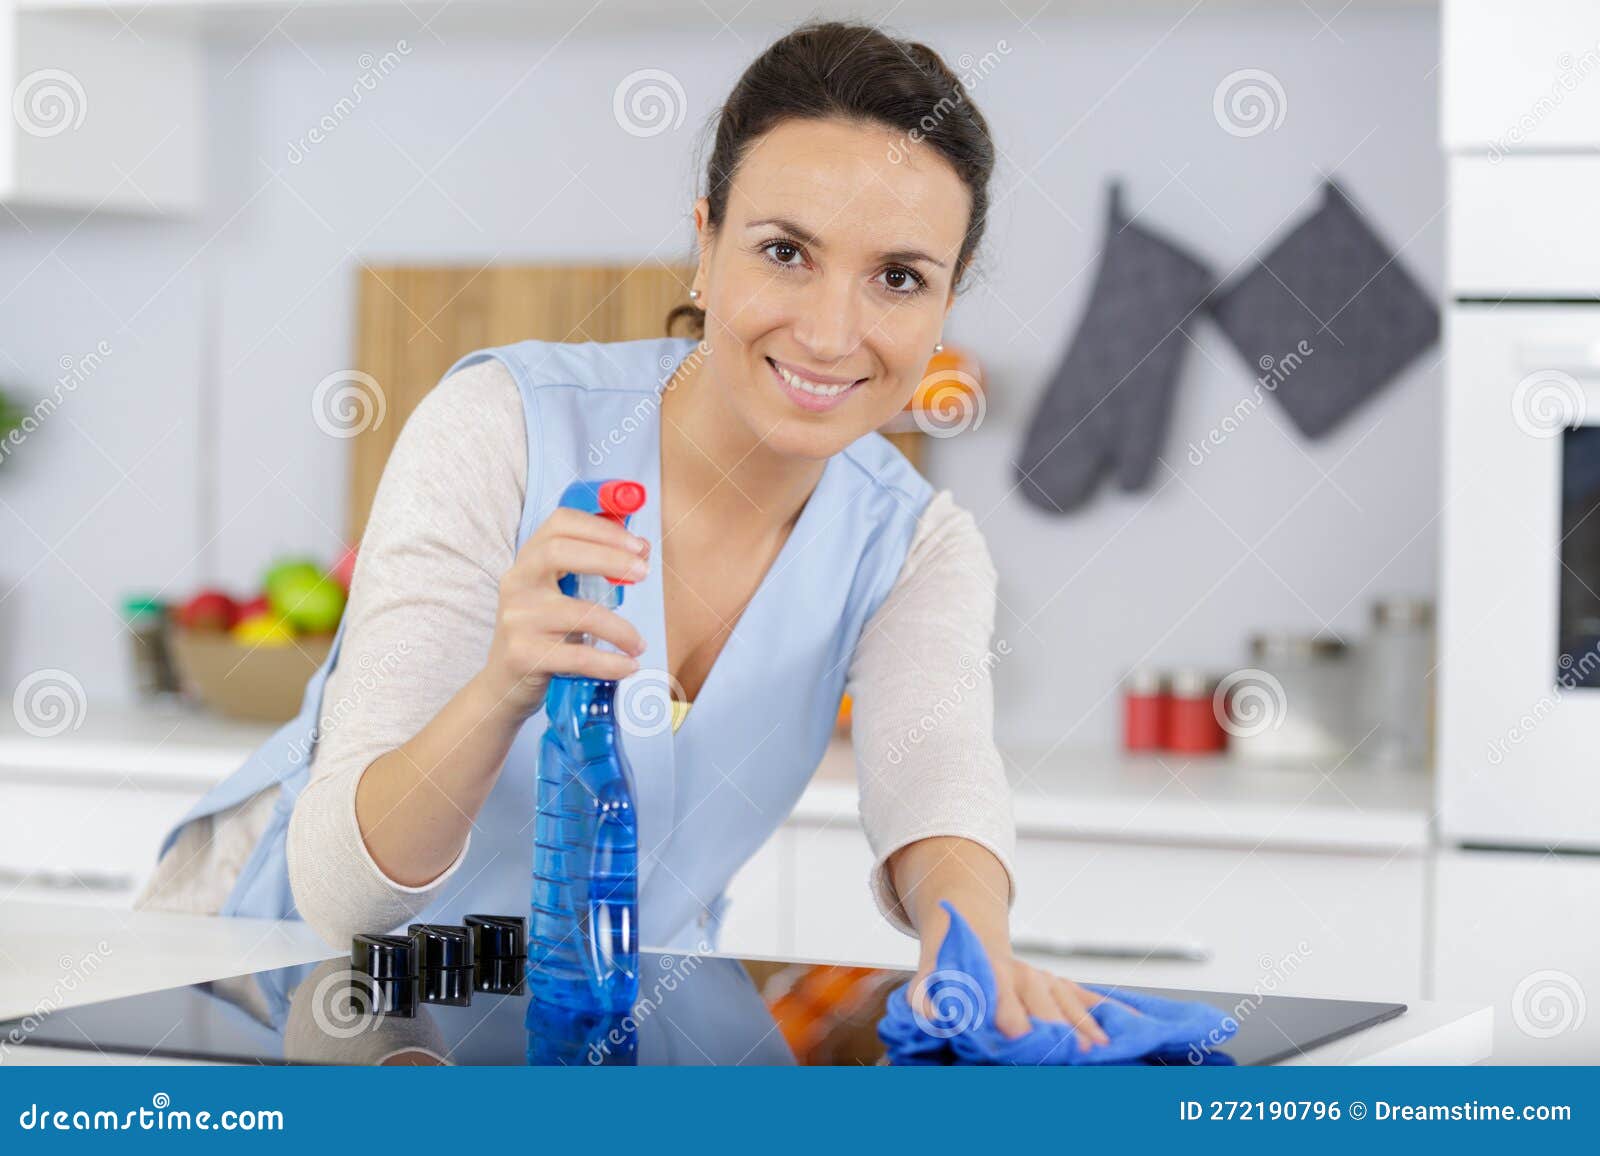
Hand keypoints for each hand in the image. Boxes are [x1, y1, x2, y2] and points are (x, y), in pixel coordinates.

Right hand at [479, 505, 649, 716]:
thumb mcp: (555, 594)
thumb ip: (587, 570)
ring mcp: (517, 618)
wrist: (504, 683)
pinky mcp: (523, 654)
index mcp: (528, 561)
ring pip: (580, 614)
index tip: (637, 545)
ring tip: (638, 644)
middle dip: (609, 558)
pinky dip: (610, 663)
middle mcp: (517, 583)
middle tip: (644, 572)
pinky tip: (628, 666)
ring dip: (620, 629)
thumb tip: (639, 550)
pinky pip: (578, 656)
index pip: (560, 524)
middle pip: (560, 552)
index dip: (601, 528)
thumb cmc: (543, 633)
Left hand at [910, 951, 1140, 1053]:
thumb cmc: (949, 971)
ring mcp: (1045, 978)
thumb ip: (924, 1000)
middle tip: (1074, 1056)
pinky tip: (1136, 1026)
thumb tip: (927, 1014)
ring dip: (1088, 1028)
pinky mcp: (1061, 985)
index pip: (1005, 1002)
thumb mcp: (926, 982)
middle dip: (1059, 1031)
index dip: (1014, 1021)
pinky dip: (1113, 1011)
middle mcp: (1022, 974)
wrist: (965, 934)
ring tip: (1102, 1054)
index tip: (1022, 1039)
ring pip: (1071, 1004)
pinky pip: (1090, 998)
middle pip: (1045, 1006)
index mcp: (989, 975)